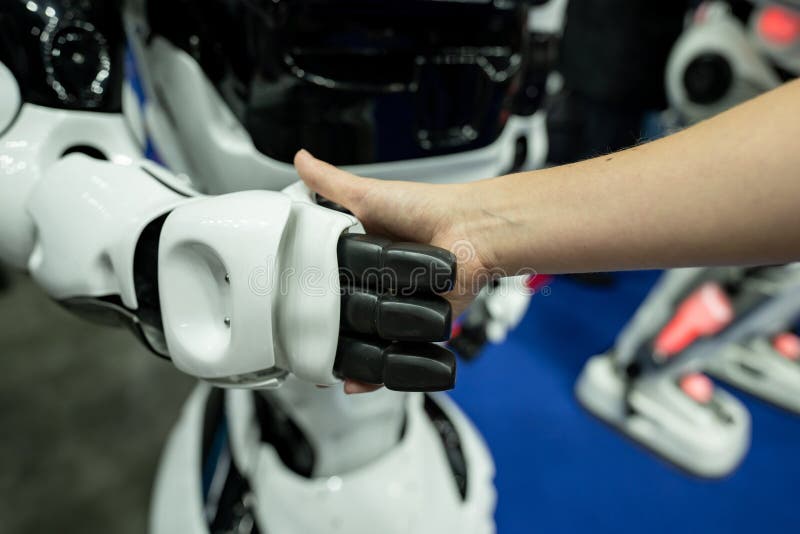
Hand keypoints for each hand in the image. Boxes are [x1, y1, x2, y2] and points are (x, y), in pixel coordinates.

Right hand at [295, 150, 497, 391]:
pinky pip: (395, 352)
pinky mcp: (417, 325)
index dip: (305, 295)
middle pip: (342, 313)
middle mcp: (378, 282)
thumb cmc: (429, 209)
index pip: (325, 280)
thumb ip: (332, 184)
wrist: (473, 232)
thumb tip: (301, 159)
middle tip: (298, 342)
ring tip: (320, 367)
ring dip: (347, 354)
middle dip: (323, 331)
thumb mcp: (369, 194)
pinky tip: (356, 381)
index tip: (284, 307)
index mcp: (362, 254)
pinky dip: (378, 372)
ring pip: (365, 337)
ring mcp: (397, 306)